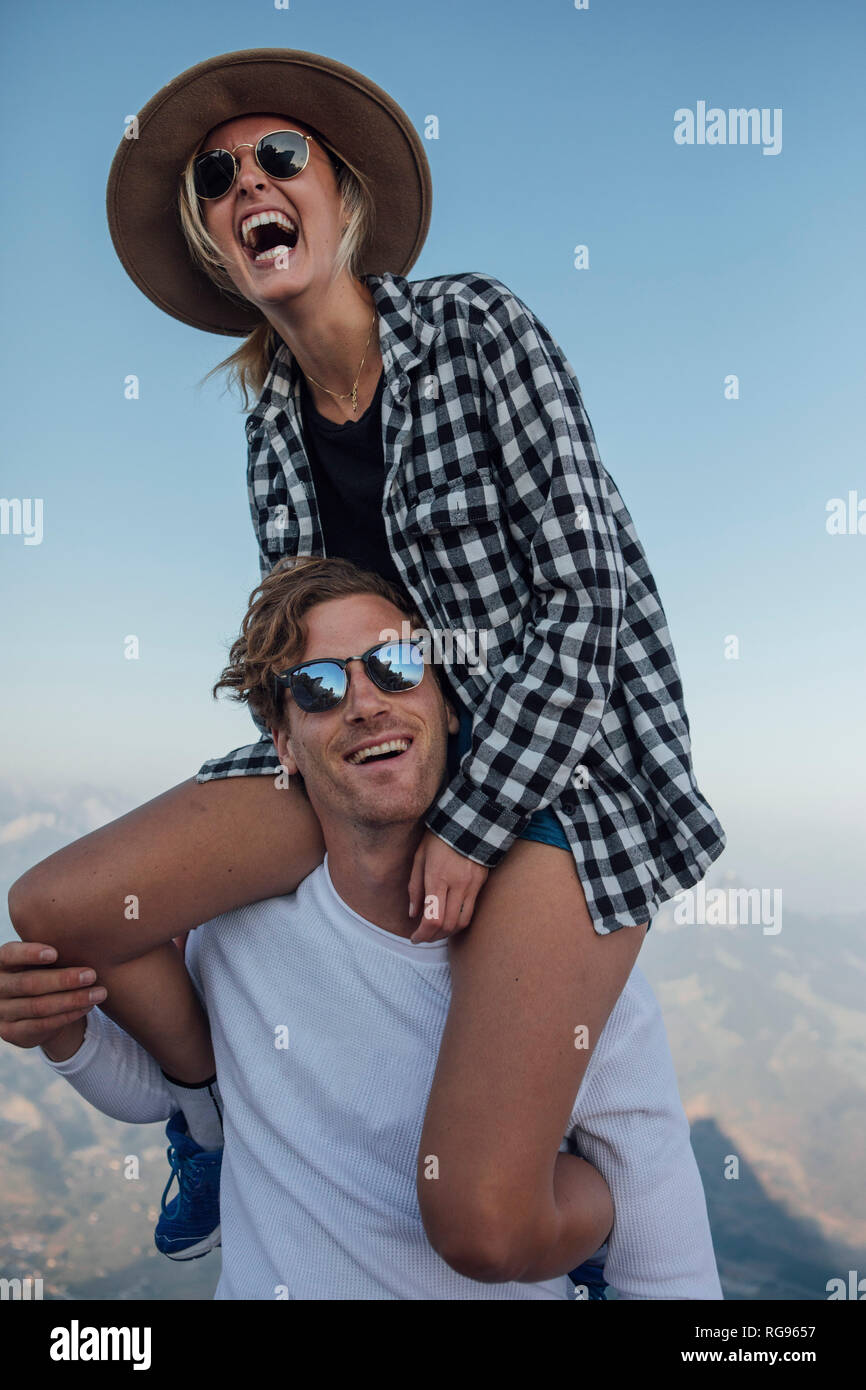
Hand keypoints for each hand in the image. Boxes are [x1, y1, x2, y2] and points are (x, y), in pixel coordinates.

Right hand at [0, 940, 106, 1054]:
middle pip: (29, 984)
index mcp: (1, 961)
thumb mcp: (43, 958)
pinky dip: (67, 1016)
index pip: (10, 955)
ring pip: (38, 1007)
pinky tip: (87, 1007)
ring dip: (72, 1000)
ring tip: (99, 993)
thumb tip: (86, 935)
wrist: (37, 1006)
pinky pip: (41, 1025)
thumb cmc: (45, 970)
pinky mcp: (10, 1032)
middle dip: (63, 980)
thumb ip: (53, 950)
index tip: (55, 953)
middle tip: (91, 974)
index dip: (30, 954)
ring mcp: (1, 1011)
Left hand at [408, 830, 488, 943]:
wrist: (469, 821)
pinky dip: (459, 922)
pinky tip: (449, 920)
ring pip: (462, 922)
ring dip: (447, 933)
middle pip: (447, 925)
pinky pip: (470, 912)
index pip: (432, 918)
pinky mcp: (480, 884)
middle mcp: (456, 884)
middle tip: (423, 937)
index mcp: (437, 877)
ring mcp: (471, 885)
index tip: (414, 938)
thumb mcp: (419, 857)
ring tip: (435, 932)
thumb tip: (412, 914)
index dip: (422, 934)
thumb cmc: (438, 837)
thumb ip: (414, 887)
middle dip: (433, 937)